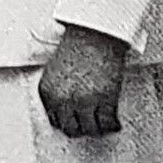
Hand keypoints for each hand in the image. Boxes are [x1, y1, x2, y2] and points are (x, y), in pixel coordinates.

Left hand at [38, 24, 128, 138]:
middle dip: (80, 129)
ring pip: (90, 130)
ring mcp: (84, 101)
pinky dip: (112, 125)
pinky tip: (115, 123)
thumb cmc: (78, 45)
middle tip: (89, 126)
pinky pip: (108, 123)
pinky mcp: (105, 100)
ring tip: (103, 125)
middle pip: (71, 129)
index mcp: (48, 92)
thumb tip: (66, 108)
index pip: (54, 120)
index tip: (75, 122)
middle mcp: (64, 100)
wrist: (96, 33)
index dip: (67, 121)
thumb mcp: (56, 70)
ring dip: (97, 129)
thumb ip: (58, 90)